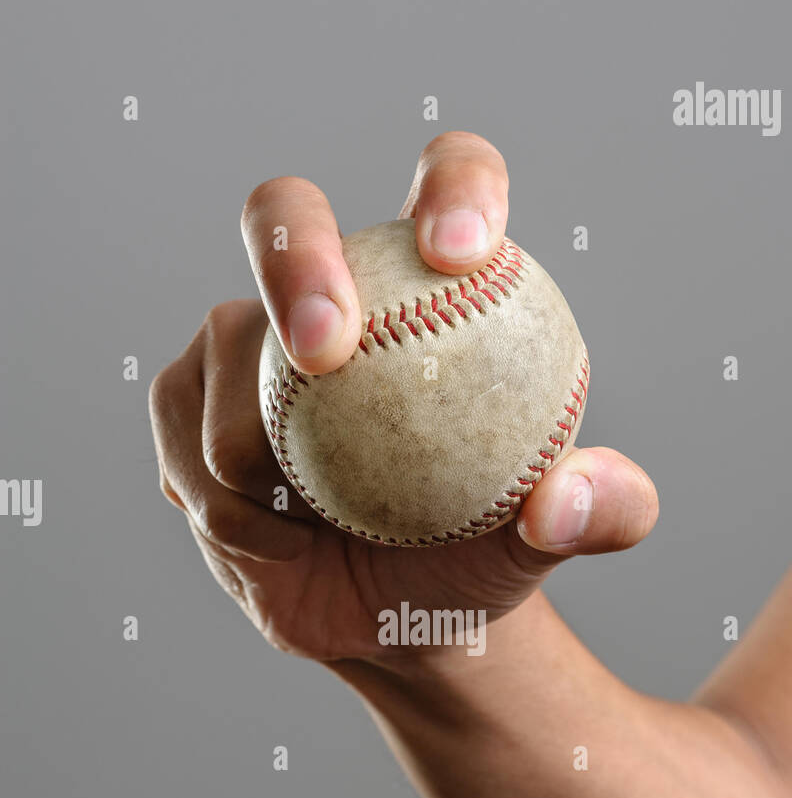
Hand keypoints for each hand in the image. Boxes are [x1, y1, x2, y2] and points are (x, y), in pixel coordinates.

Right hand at [149, 132, 657, 662]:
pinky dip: (234, 511)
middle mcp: (329, 290)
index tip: (463, 253)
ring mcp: (242, 343)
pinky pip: (188, 446)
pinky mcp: (186, 405)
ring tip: (310, 528)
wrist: (388, 617)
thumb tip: (567, 498)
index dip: (453, 184)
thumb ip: (598, 512)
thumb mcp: (548, 542)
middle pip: (285, 213)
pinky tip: (278, 547)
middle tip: (326, 350)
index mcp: (430, 281)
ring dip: (256, 453)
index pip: (447, 181)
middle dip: (297, 261)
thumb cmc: (473, 555)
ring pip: (220, 360)